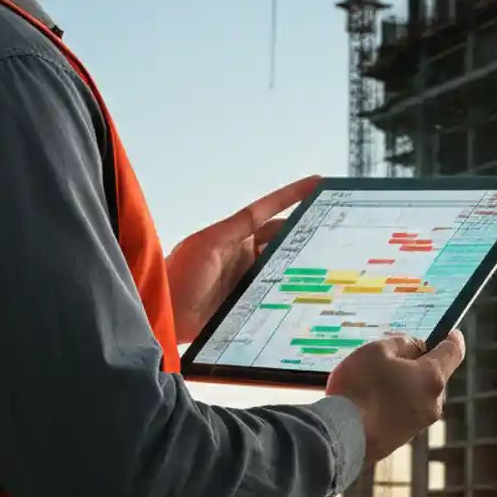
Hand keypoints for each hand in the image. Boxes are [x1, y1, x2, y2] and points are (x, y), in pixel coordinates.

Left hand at [166, 175, 320, 342]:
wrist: (162, 312)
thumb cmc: (177, 274)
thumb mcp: (208, 244)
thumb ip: (238, 230)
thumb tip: (264, 214)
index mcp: (233, 235)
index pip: (268, 210)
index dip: (292, 196)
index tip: (317, 183)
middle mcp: (243, 254)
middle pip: (281, 240)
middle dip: (304, 234)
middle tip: (335, 232)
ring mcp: (247, 279)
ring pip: (282, 267)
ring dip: (300, 265)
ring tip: (329, 263)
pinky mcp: (247, 302)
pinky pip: (274, 295)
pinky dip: (290, 293)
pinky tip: (308, 295)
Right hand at [325, 330, 465, 463]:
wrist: (341, 436)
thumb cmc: (360, 388)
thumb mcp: (377, 350)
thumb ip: (402, 343)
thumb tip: (415, 349)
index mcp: (432, 377)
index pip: (453, 352)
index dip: (451, 338)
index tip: (450, 333)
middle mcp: (432, 403)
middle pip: (432, 374)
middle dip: (417, 363)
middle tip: (389, 356)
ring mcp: (418, 424)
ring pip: (416, 394)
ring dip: (402, 384)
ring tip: (371, 381)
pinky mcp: (402, 438)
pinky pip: (404, 412)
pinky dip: (392, 403)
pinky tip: (368, 401)